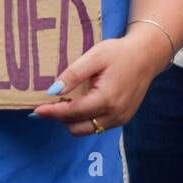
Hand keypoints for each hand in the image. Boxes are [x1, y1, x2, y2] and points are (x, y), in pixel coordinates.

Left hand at [29, 28, 160, 135]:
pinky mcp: (123, 119)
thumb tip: (53, 91)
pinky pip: (97, 126)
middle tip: (48, 104)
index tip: (35, 111)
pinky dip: (85, 119)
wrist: (146, 56)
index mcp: (106, 99)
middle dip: (60, 118)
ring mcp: (120, 119)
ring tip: (64, 102)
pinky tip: (79, 103)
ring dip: (72, 120)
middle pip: (77, 127)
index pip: (72, 112)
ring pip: (87, 129)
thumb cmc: (119, 53)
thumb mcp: (95, 56)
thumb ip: (73, 74)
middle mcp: (114, 114)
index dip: (52, 112)